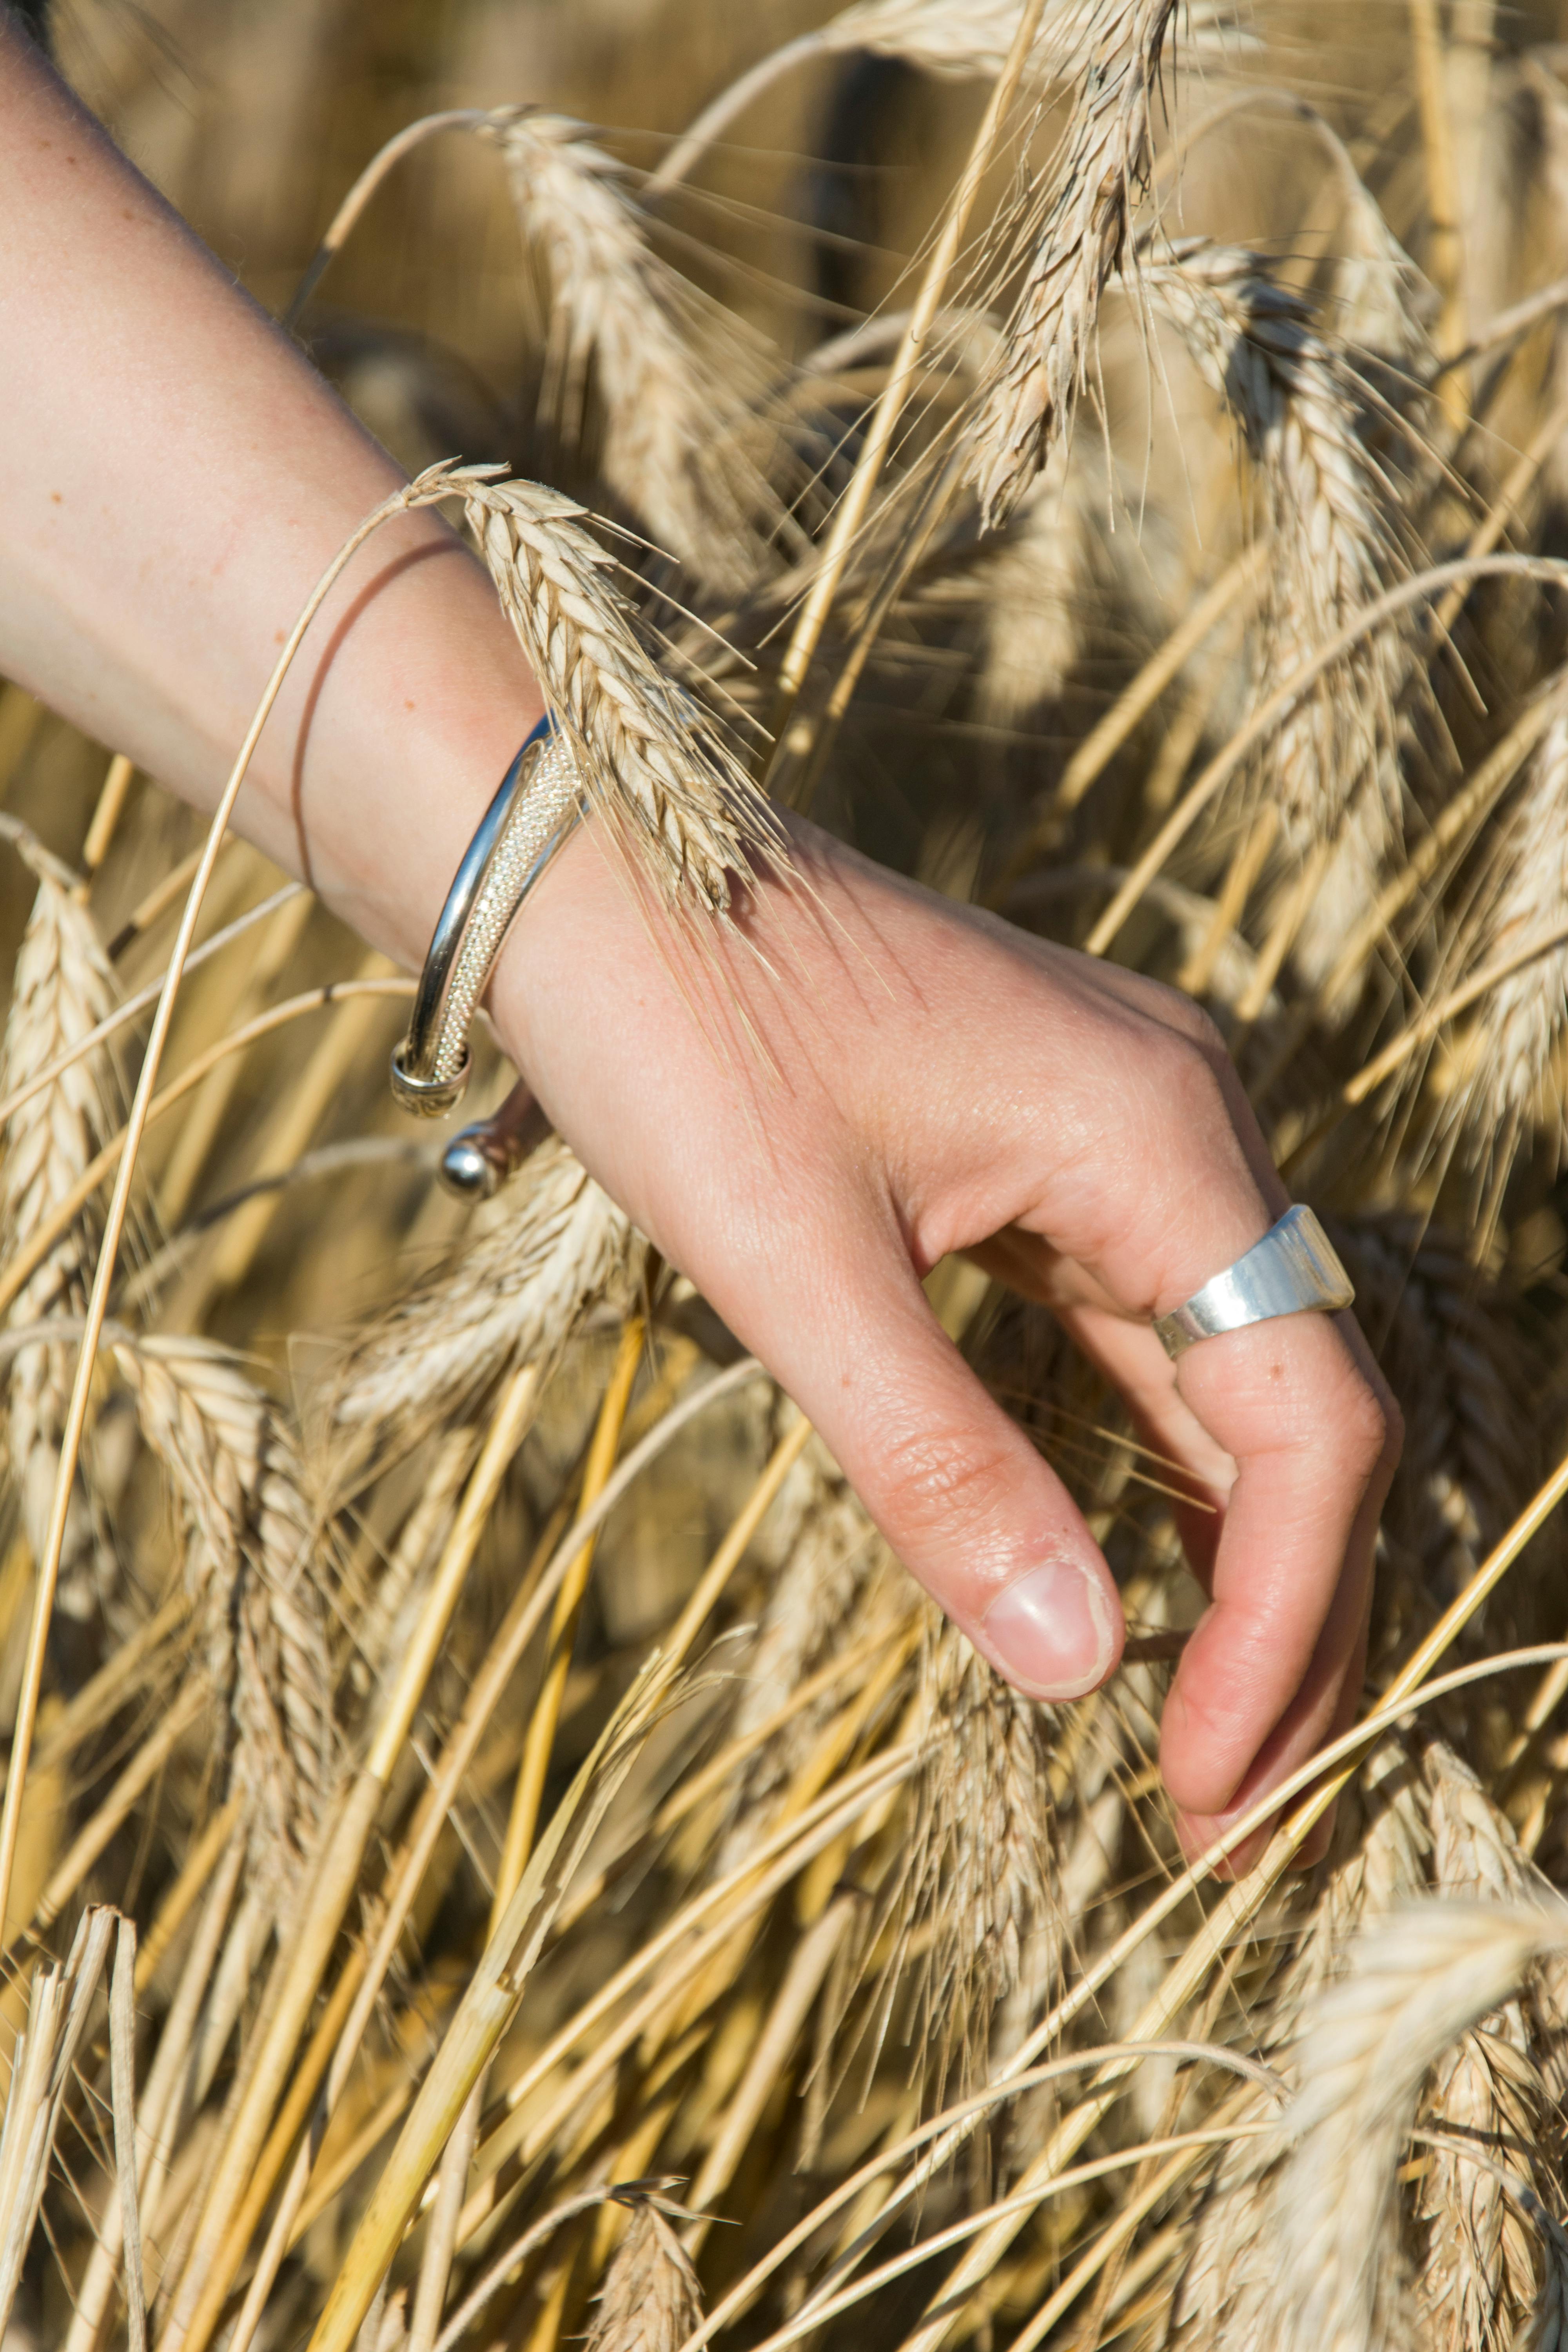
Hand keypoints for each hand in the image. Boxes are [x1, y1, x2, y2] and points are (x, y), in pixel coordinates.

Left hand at [496, 815, 1400, 1867]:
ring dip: (1220, 1556)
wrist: (585, 861)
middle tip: (1224, 1815)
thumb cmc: (674, 1031)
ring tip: (1196, 1736)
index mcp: (1160, 1137)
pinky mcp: (1049, 1148)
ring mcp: (1122, 1130)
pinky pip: (1139, 1331)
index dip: (1276, 1620)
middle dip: (1274, 1618)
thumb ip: (941, 1463)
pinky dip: (1146, 1464)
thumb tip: (1074, 1670)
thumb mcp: (796, 1266)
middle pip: (1293, 1410)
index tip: (1204, 1784)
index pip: (1302, 1422)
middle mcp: (1180, 1124)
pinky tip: (1127, 1575)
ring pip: (1225, 1380)